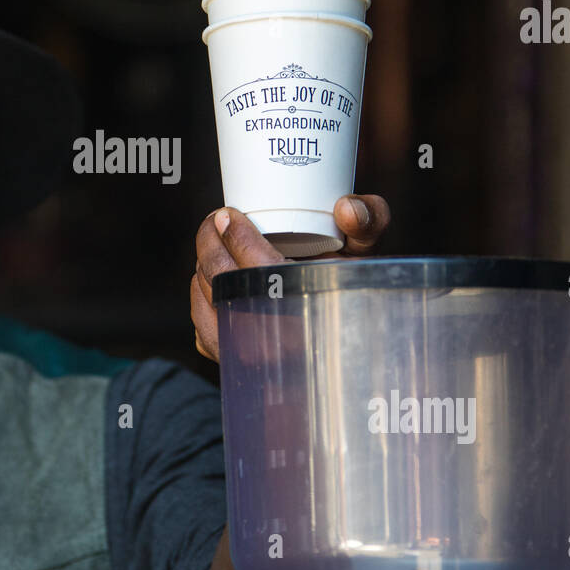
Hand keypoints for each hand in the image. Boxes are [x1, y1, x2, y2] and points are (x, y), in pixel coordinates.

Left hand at [190, 194, 390, 362]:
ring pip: (205, 298)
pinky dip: (199, 292)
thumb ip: (370, 220)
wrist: (343, 349)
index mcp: (309, 311)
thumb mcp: (368, 256)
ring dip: (204, 263)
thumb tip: (345, 209)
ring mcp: (246, 355)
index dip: (238, 237)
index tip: (229, 213)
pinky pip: (201, 320)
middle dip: (210, 242)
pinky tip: (209, 275)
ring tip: (213, 239)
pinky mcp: (229, 361)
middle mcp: (274, 343)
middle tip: (216, 219)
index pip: (260, 270)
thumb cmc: (350, 291)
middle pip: (223, 280)